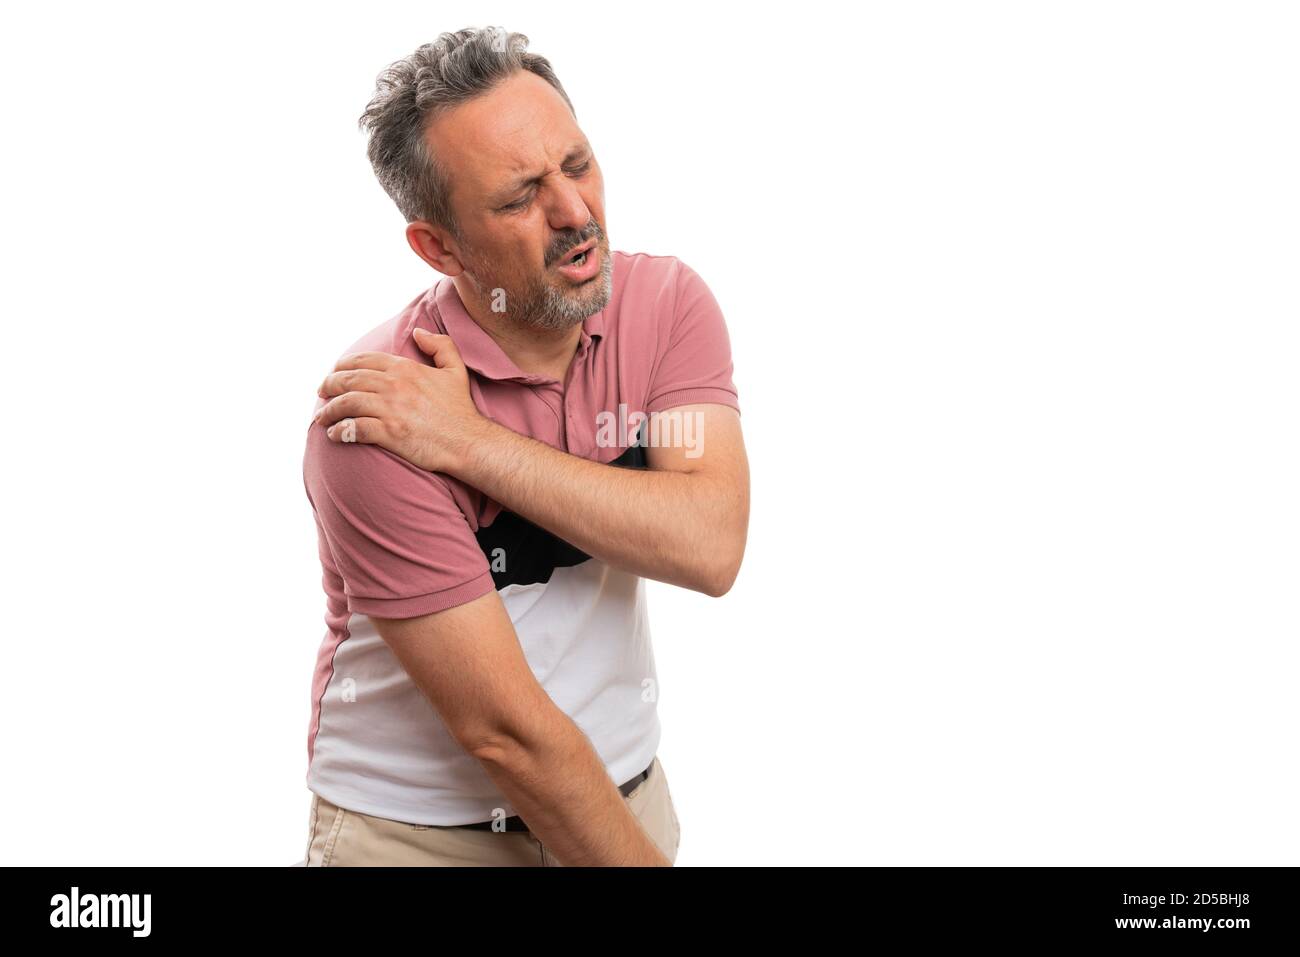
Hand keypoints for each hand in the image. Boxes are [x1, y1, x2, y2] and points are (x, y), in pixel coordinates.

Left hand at [314, 329, 485, 473]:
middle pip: (349, 380)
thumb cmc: (461, 410)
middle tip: (322, 393)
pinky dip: (340, 431)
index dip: (343, 365)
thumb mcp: (455, 370)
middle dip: (329, 385)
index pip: (364, 361)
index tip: (334, 373)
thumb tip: (419, 332)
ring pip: (347, 404)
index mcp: (405, 369)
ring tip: (323, 417)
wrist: (468, 441)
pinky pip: (355, 429)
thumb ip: (440, 345)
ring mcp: (391, 410)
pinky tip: (334, 435)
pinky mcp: (389, 433)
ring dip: (330, 410)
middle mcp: (394, 386)